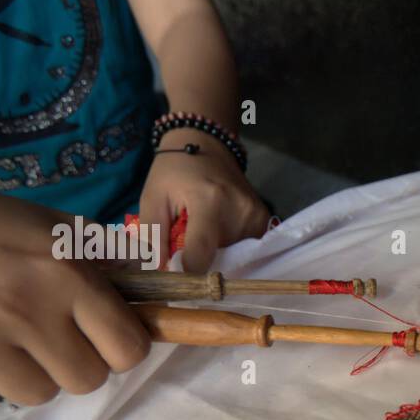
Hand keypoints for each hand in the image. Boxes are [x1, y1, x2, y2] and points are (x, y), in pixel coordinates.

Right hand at [0, 167, 149, 404]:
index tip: (107, 336)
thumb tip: (147, 291)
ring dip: (31, 373)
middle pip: (88, 380)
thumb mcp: (42, 223)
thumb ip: (98, 259)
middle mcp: (24, 309)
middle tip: (53, 336)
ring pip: (39, 394)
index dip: (123, 346)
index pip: (128, 347)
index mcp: (61, 269)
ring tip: (7, 337)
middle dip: (77, 361)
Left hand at [139, 129, 268, 272]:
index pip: (201, 257)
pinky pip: (247, 250)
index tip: (173, 273)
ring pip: (233, 258)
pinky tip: (219, 232)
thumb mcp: (153, 198)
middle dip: (199, 261)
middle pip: (218, 260)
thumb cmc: (174, 171)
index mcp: (209, 203)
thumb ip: (154, 237)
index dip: (185, 272)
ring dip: (216, 255)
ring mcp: (257, 218)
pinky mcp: (266, 220)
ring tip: (203, 234)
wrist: (208, 146)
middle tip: (185, 245)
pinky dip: (230, 248)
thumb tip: (162, 274)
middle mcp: (239, 213)